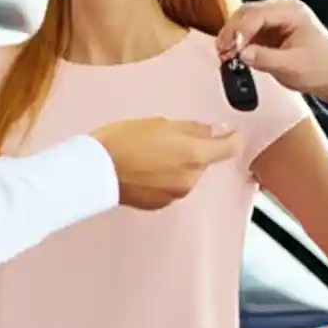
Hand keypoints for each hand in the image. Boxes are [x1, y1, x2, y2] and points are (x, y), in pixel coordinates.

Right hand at [90, 118, 241, 209]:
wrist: (95, 170)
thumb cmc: (122, 142)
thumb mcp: (160, 123)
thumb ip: (194, 128)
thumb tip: (215, 130)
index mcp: (194, 155)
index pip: (229, 148)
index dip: (232, 137)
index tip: (230, 131)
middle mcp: (190, 179)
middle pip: (204, 161)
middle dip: (193, 150)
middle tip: (167, 137)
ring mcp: (175, 194)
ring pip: (186, 174)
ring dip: (177, 164)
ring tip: (149, 152)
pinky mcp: (159, 204)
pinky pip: (171, 187)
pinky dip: (163, 177)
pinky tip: (143, 168)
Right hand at [215, 0, 327, 106]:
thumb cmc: (322, 67)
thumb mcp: (294, 67)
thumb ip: (266, 59)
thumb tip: (242, 54)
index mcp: (292, 12)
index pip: (257, 14)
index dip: (240, 31)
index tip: (231, 49)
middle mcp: (282, 9)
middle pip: (246, 13)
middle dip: (232, 32)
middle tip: (223, 53)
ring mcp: (274, 18)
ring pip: (242, 19)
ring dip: (231, 36)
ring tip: (225, 55)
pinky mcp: (268, 29)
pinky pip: (246, 30)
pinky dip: (237, 41)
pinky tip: (232, 54)